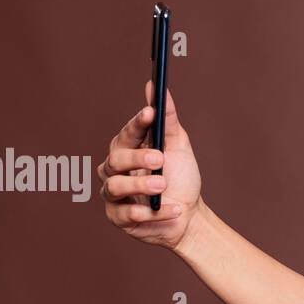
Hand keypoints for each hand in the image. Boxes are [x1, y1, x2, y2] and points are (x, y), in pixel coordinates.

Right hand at [98, 79, 202, 249]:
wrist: (189, 217)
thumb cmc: (181, 178)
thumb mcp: (178, 146)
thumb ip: (167, 119)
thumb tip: (157, 86)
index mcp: (128, 148)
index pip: (128, 132)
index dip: (137, 122)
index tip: (150, 113)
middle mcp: (115, 169)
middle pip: (116, 159)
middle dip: (138, 158)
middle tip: (160, 159)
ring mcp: (114, 194)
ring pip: (115, 186)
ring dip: (141, 185)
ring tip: (164, 186)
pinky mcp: (118, 217)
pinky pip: (127, 214)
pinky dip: (153, 212)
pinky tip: (174, 209)